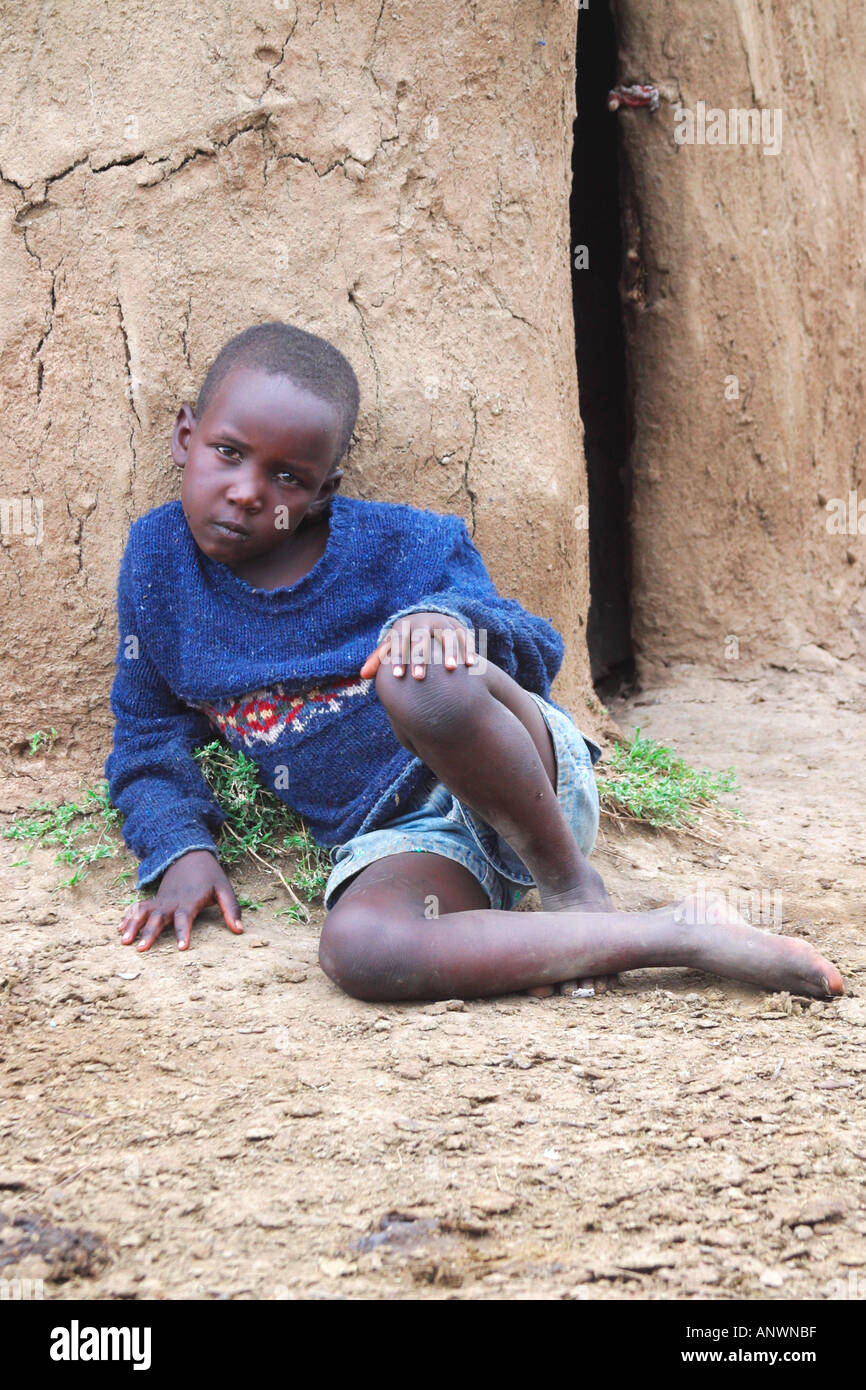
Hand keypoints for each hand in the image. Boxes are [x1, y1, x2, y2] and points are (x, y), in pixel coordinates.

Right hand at [117, 850, 243, 952]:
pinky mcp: (155, 899)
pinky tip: (119, 929)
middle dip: (150, 934)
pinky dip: (129, 917)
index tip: (181, 948)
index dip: (182, 932)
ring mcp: (161, 900)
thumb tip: (239, 930)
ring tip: (124, 941)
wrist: (190, 854)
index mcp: (190, 900)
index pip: (185, 918)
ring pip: (144, 913)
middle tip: (141, 949)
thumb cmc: (210, 876)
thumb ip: (231, 909)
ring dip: (133, 926)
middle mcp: (172, 901)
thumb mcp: (224, 889)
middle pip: (159, 918)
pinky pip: (139, 908)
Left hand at [360, 612, 476, 679]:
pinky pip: (465, 636)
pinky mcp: (458, 627)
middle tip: (419, 678)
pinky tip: (471, 664)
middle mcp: (423, 622)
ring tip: (450, 669)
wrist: (427, 619)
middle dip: (420, 658)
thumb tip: (363, 675)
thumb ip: (379, 659)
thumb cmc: (405, 640)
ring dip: (449, 651)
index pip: (398, 641)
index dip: (398, 658)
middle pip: (421, 639)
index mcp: (403, 627)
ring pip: (446, 635)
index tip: (398, 677)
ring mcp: (442, 623)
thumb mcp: (392, 645)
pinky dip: (468, 649)